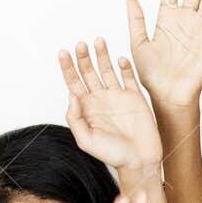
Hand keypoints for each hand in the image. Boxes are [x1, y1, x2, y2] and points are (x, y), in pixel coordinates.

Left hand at [59, 39, 162, 170]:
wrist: (139, 161)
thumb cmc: (112, 155)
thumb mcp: (86, 140)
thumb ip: (75, 119)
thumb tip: (71, 96)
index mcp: (87, 109)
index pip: (74, 83)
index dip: (67, 68)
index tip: (63, 53)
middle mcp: (101, 100)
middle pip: (88, 73)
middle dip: (83, 58)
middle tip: (80, 44)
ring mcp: (118, 97)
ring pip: (107, 70)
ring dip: (102, 56)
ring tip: (97, 41)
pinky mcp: (135, 97)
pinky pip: (128, 77)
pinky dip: (125, 67)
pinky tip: (119, 59)